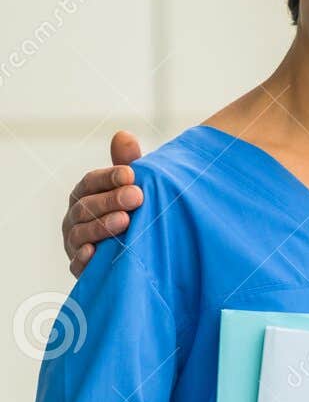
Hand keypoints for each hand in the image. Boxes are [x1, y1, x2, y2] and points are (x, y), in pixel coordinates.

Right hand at [63, 131, 143, 276]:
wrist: (139, 250)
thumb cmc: (132, 211)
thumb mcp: (132, 187)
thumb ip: (127, 163)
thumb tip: (123, 135)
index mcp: (86, 193)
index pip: (92, 181)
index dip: (109, 177)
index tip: (131, 173)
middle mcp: (76, 216)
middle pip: (86, 206)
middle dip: (111, 200)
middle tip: (136, 196)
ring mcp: (76, 242)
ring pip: (81, 233)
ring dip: (101, 226)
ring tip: (125, 221)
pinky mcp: (81, 266)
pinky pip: (77, 264)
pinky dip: (84, 259)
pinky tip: (95, 253)